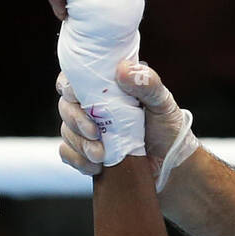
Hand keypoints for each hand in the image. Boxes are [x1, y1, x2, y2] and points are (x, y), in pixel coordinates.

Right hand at [57, 61, 198, 188]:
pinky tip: (95, 166)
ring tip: (101, 156)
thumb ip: (147, 83)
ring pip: (66, 132)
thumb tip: (122, 69)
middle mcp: (93, 106)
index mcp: (107, 87)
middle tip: (95, 134)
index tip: (75, 95)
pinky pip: (67, 154)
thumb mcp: (162, 102)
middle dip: (76, 121)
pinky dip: (77, 160)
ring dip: (80, 145)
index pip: (75, 77)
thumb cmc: (166, 127)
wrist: (168, 162)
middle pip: (65, 106)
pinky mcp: (84, 152)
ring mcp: (86, 130)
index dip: (68, 84)